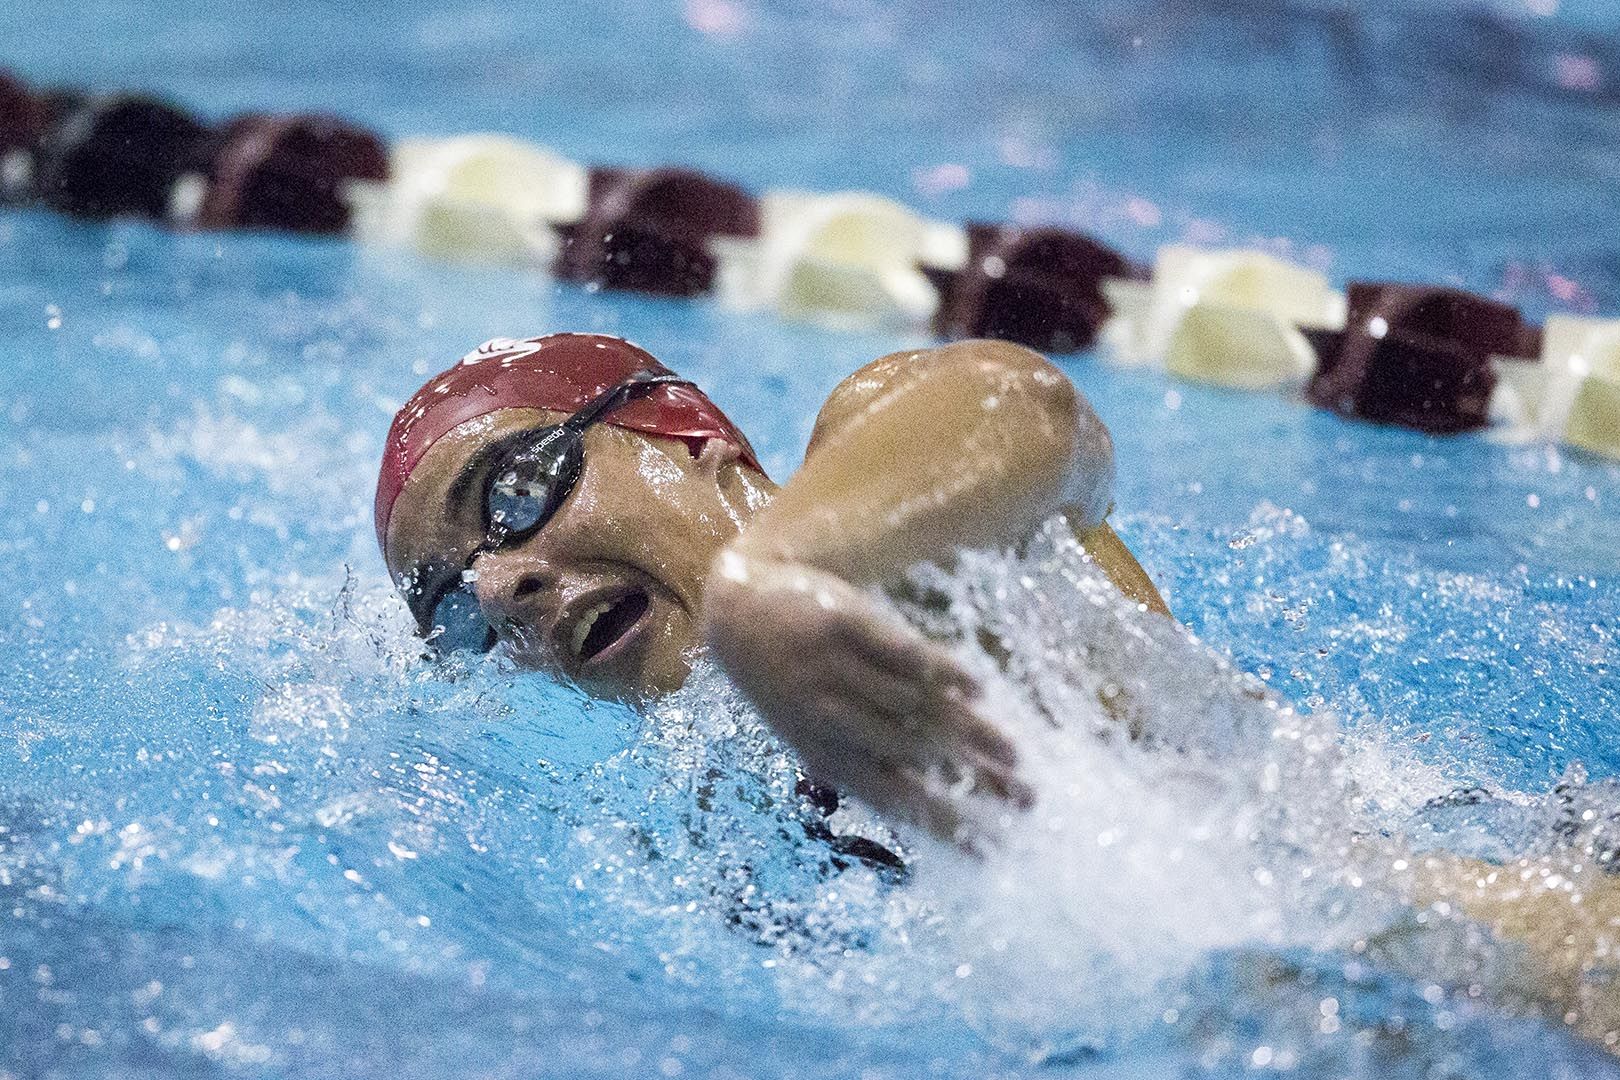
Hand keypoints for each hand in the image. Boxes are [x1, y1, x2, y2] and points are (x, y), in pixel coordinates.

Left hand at [702, 550, 1032, 848]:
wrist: (742, 610)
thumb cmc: (793, 684)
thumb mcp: (813, 735)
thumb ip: (867, 766)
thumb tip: (929, 813)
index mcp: (826, 756)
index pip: (896, 799)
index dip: (946, 825)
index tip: (994, 848)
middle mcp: (832, 716)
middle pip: (920, 754)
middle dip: (978, 781)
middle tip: (1026, 798)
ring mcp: (838, 669)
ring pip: (919, 707)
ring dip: (973, 734)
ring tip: (1014, 754)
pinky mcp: (846, 623)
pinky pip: (905, 652)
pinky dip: (945, 673)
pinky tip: (979, 690)